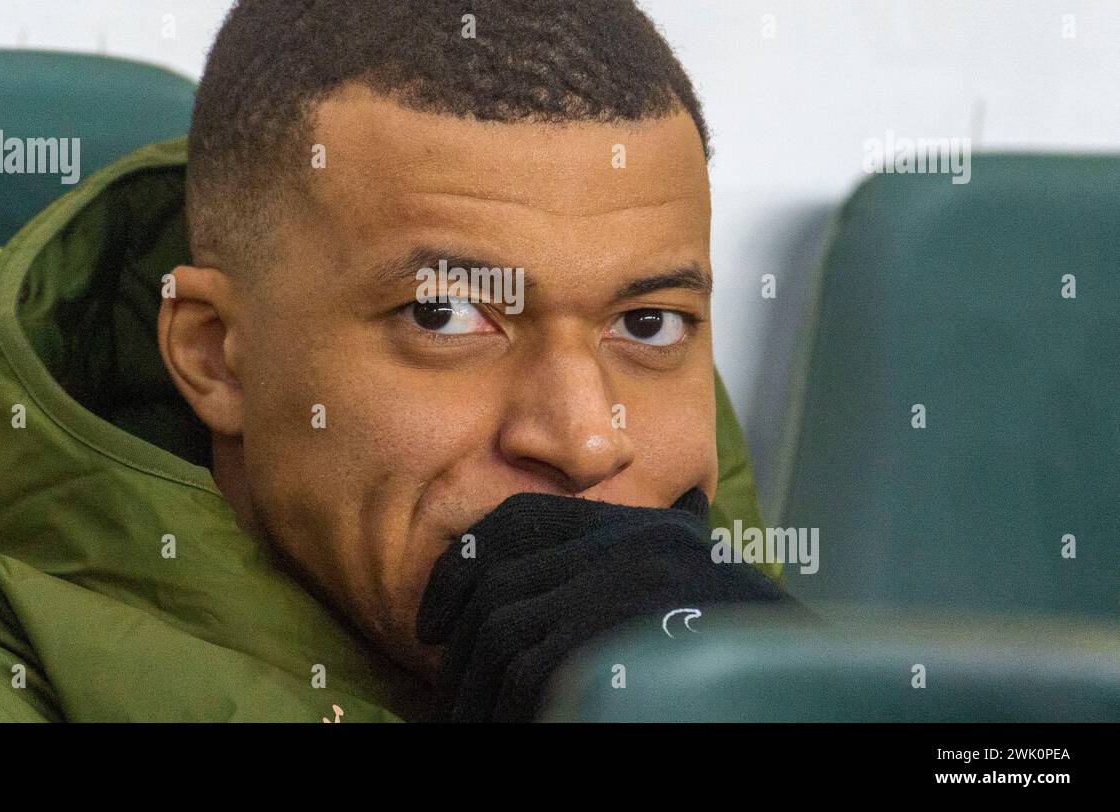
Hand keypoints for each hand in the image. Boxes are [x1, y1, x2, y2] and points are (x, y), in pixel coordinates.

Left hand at [415, 488, 790, 721]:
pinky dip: (510, 711)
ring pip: (506, 635)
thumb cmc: (742, 667)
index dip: (458, 572)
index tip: (430, 626)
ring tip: (472, 727)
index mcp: (642, 531)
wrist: (820, 691)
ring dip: (476, 695)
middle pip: (501, 584)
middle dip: (460, 652)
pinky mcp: (636, 637)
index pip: (517, 522)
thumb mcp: (673, 605)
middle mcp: (637, 545)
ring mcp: (639, 588)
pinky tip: (518, 729)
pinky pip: (536, 675)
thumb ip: (607, 588)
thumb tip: (505, 618)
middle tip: (452, 704)